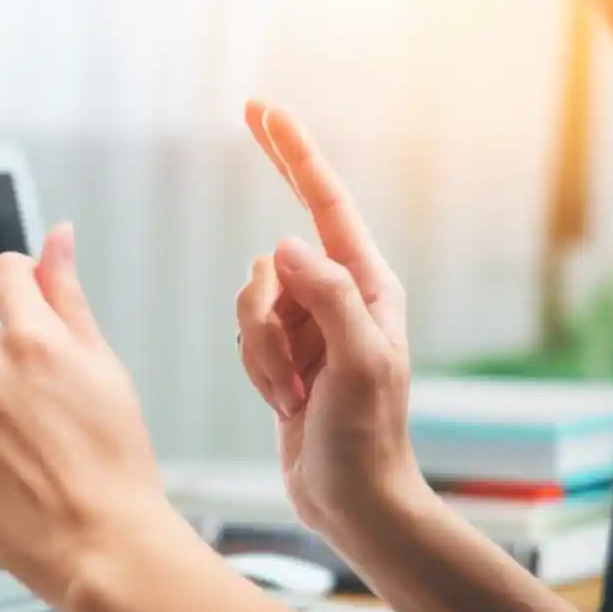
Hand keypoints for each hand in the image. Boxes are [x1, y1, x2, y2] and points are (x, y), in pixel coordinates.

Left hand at [0, 224, 178, 611]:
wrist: (97, 545)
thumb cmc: (114, 458)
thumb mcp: (103, 367)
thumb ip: (68, 295)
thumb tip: (57, 236)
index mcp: (31, 338)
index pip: (5, 271)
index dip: (24, 289)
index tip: (36, 314)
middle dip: (13, 357)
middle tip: (53, 411)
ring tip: (31, 446)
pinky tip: (5, 466)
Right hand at [236, 100, 426, 532]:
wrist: (352, 500)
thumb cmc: (367, 438)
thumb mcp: (359, 362)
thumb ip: (326, 295)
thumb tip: (282, 243)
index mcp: (369, 285)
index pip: (323, 202)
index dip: (292, 152)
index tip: (260, 110)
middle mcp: (337, 296)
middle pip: (273, 263)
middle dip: (269, 315)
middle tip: (296, 370)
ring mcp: (307, 326)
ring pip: (248, 303)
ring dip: (263, 357)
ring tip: (299, 397)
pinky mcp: (284, 354)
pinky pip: (243, 337)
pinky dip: (256, 372)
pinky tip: (287, 403)